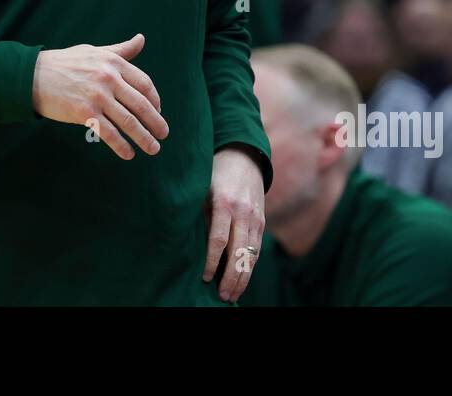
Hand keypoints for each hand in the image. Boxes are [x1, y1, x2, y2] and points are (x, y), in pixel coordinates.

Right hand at [32, 33, 167, 159]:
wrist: (33, 76)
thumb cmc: (65, 62)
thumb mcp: (95, 51)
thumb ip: (120, 50)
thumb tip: (141, 39)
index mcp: (113, 62)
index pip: (144, 83)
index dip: (155, 100)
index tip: (158, 111)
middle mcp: (108, 78)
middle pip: (141, 104)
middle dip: (155, 122)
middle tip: (163, 134)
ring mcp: (97, 96)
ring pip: (128, 121)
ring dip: (144, 137)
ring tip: (153, 148)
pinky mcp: (84, 113)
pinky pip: (108, 133)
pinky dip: (121, 145)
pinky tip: (128, 154)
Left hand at [203, 146, 265, 301]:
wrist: (244, 156)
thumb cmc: (215, 173)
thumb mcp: (202, 188)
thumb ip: (199, 214)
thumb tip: (188, 243)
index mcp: (224, 203)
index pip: (219, 239)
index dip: (212, 261)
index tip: (205, 278)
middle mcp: (244, 212)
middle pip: (239, 251)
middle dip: (231, 277)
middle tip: (222, 296)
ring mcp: (256, 218)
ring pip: (251, 254)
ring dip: (243, 277)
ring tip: (233, 295)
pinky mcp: (262, 222)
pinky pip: (257, 249)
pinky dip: (250, 266)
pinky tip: (242, 280)